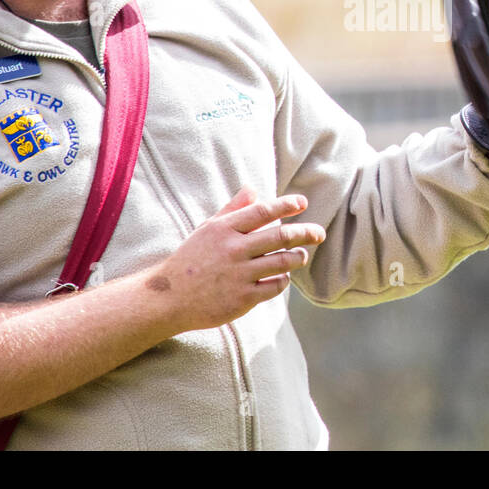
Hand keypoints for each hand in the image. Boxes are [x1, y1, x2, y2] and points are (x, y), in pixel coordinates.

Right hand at [147, 187, 324, 333]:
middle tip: (319, 233)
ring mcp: (239, 275)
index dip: (286, 205)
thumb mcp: (208, 229)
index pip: (262, 211)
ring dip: (298, 257)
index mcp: (224, 229)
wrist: (169, 297)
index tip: (303, 203)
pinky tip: (284, 276)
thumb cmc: (191, 260)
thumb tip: (253, 189)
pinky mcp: (242, 298)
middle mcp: (233, 250)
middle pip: (280, 236)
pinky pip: (275, 286)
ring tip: (302, 255)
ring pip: (282, 262)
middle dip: (305, 232)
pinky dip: (284, 280)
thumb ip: (233, 210)